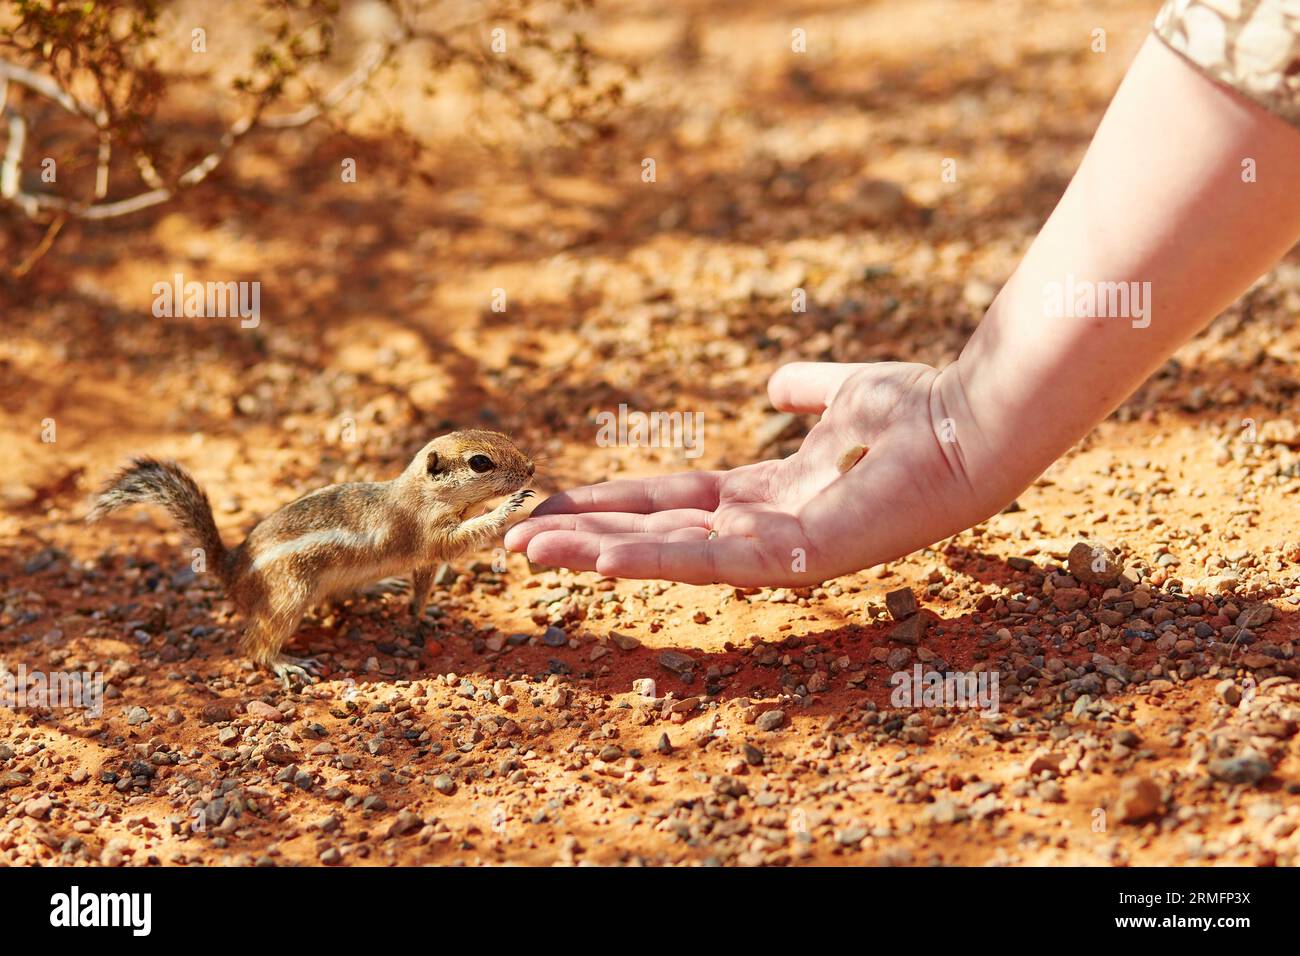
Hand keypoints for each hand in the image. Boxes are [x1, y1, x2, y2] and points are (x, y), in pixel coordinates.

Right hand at [505, 361, 1014, 585]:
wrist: (977, 421)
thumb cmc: (922, 409)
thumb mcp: (846, 394)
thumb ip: (809, 392)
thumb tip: (773, 383)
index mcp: (770, 497)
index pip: (675, 506)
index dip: (614, 505)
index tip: (553, 500)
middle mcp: (768, 529)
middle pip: (660, 535)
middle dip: (587, 537)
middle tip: (516, 539)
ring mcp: (785, 548)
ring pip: (674, 557)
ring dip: (600, 554)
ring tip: (534, 550)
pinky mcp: (805, 556)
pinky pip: (717, 563)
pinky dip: (653, 560)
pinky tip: (597, 555)